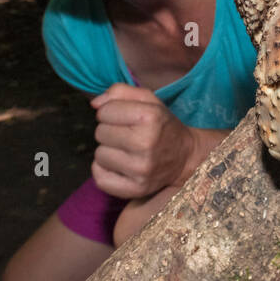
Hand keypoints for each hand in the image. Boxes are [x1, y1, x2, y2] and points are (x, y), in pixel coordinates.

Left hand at [89, 83, 196, 199]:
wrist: (185, 157)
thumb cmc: (162, 125)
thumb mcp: (148, 99)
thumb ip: (120, 91)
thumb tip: (94, 104)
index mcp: (150, 117)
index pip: (104, 112)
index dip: (112, 112)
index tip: (125, 118)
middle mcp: (146, 143)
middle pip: (100, 133)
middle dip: (110, 131)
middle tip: (127, 135)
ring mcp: (141, 169)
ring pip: (99, 155)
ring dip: (109, 151)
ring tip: (126, 151)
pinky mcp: (135, 189)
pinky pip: (100, 178)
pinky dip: (105, 171)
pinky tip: (120, 166)